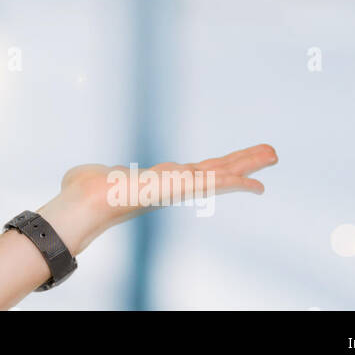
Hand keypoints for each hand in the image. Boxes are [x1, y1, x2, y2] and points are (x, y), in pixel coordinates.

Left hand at [43, 143, 278, 252]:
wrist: (83, 201)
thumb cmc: (81, 192)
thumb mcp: (93, 176)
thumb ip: (97, 175)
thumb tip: (85, 177)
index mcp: (157, 181)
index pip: (193, 171)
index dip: (215, 168)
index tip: (233, 165)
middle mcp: (172, 184)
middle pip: (215, 170)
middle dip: (243, 162)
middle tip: (271, 153)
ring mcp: (176, 187)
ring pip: (219, 173)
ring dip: (248, 164)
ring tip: (273, 154)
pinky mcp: (176, 188)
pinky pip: (211, 183)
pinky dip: (235, 182)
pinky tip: (257, 183)